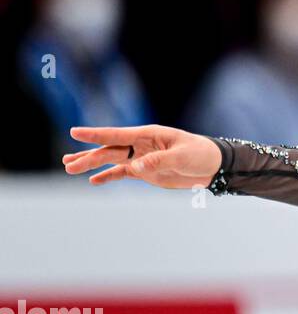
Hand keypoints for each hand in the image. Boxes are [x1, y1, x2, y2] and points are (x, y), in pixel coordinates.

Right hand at [63, 125, 221, 188]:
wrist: (214, 166)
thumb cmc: (200, 154)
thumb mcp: (182, 157)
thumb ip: (159, 161)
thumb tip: (135, 167)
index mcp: (149, 135)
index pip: (117, 135)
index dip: (95, 134)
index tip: (74, 132)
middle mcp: (141, 145)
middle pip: (109, 150)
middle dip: (88, 156)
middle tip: (68, 164)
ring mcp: (142, 158)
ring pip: (111, 160)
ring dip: (92, 164)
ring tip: (70, 168)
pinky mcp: (146, 171)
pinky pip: (122, 173)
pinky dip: (108, 177)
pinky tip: (93, 181)